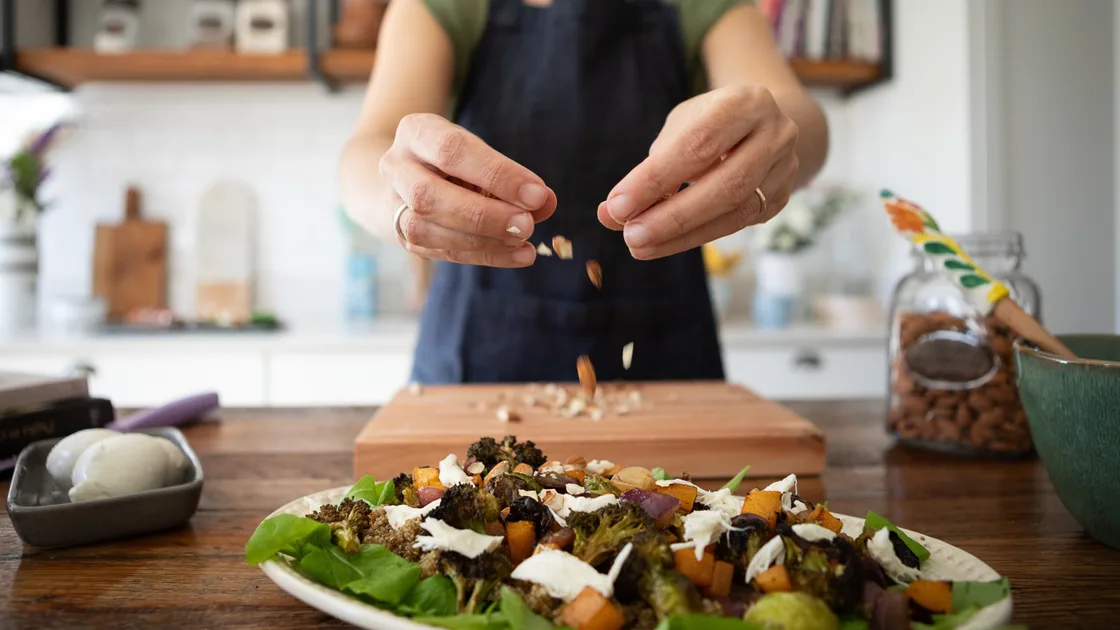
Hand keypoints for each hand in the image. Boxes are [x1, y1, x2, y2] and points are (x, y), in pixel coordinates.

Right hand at [380, 113, 556, 266]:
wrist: (411, 175)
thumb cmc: (458, 161)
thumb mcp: (483, 156)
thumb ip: (513, 178)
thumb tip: (545, 202)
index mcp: (415, 132)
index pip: (451, 150)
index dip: (496, 174)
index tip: (537, 193)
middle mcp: (396, 167)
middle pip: (428, 194)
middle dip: (483, 215)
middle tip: (527, 225)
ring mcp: (393, 204)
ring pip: (425, 229)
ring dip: (481, 240)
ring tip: (523, 242)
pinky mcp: (402, 236)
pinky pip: (440, 251)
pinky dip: (484, 255)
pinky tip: (518, 255)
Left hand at [596, 84, 798, 258]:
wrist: (763, 124)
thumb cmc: (710, 123)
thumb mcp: (679, 129)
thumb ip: (648, 169)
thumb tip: (609, 214)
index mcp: (745, 102)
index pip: (697, 146)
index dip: (654, 179)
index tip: (616, 206)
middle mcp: (775, 133)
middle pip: (724, 185)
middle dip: (672, 217)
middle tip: (630, 236)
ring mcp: (785, 168)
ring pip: (734, 212)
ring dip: (681, 235)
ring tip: (640, 246)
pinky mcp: (781, 197)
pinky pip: (736, 224)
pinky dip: (696, 237)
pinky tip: (664, 244)